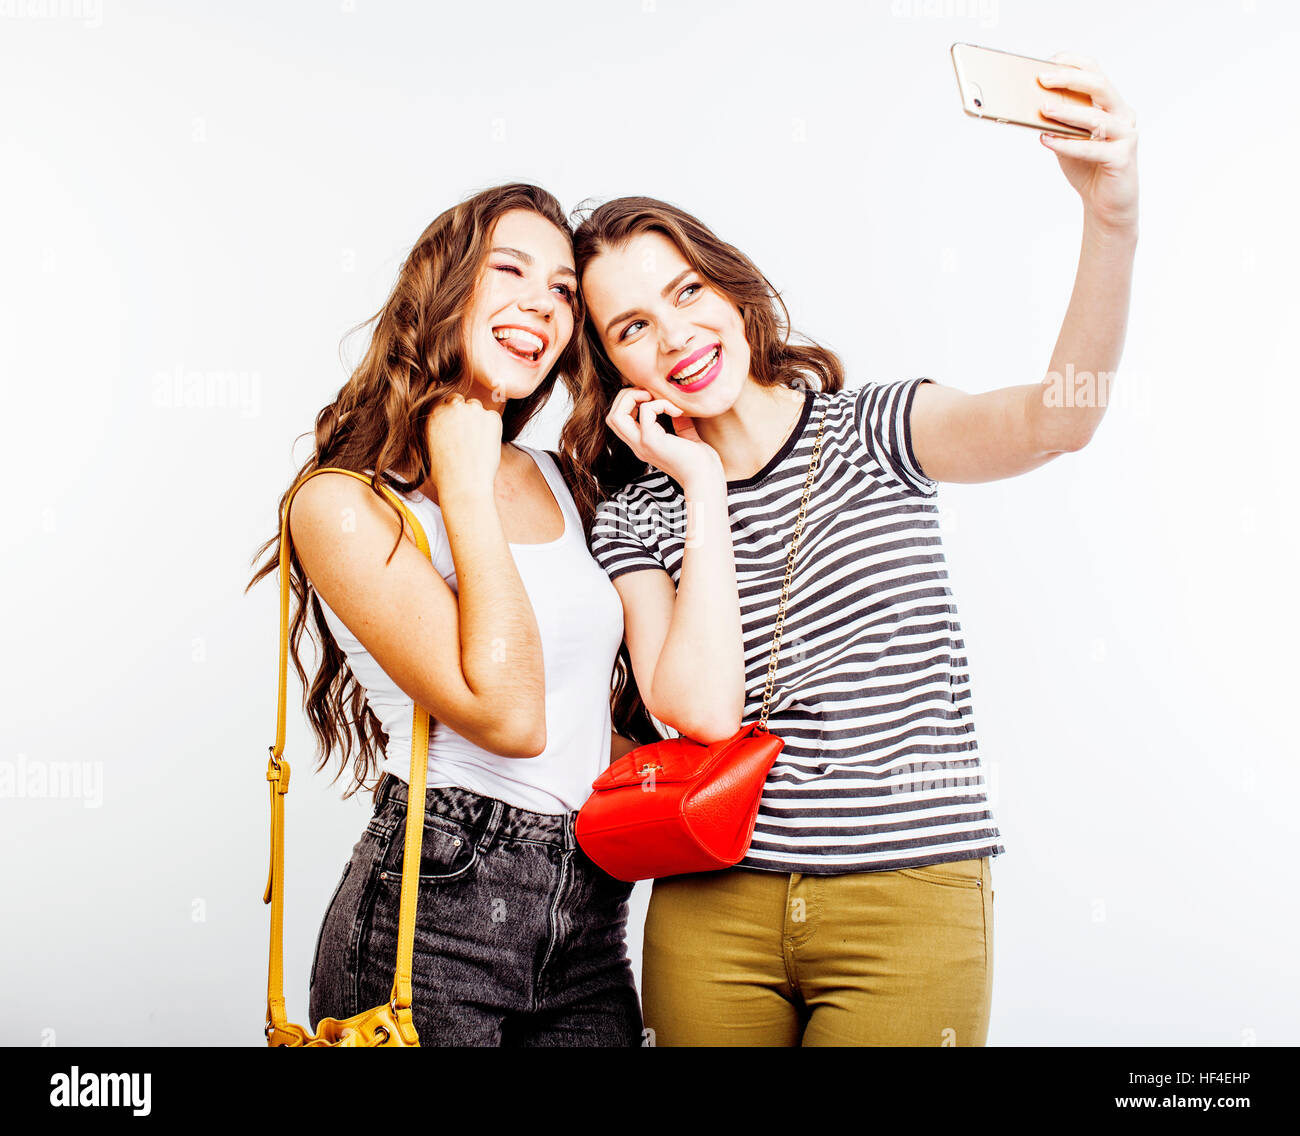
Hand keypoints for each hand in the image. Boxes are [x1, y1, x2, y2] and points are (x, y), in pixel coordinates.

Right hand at [425, 394, 502, 498]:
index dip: (453, 416)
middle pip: (463, 403)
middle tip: (468, 438)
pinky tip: (486, 446)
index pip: (447, 403)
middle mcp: (453, 406)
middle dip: (466, 416)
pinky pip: (493, 418)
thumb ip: (434, 429)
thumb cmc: (445, 474)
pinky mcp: (492, 417)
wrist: (463, 484)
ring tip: (477, 445)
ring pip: (478, 409)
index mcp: (434, 412)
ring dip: (479, 421)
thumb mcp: (428, 448)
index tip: (456, 430)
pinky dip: (492, 428)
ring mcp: (474, 410)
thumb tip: (438, 425)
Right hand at [606, 387, 722, 493]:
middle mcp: (638, 445)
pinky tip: (677, 411)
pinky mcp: (652, 441)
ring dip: (633, 397)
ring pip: (616, 415)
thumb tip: (679, 410)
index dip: (629, 402)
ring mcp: (642, 444)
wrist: (706, 479)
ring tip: (655, 398)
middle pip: (611, 417)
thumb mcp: (688, 439)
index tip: (653, 398)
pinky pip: (646, 411)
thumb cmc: (701, 463)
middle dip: (626, 396)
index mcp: (643, 444)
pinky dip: (660, 403)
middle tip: (649, 394)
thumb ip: (681, 425)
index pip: (619, 421)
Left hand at [1037, 52, 1138, 234]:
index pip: (1095, 73)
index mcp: (1110, 104)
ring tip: (1044, 109)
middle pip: (1100, 86)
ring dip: (1068, 112)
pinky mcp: (1122, 158)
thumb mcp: (1069, 139)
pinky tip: (1047, 141)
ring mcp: (1125, 135)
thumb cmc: (1088, 167)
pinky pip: (1092, 148)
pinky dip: (1068, 144)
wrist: (1106, 202)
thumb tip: (1032, 105)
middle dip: (1070, 79)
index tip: (1048, 61)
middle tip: (1043, 79)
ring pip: (1097, 117)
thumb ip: (1058, 123)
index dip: (1073, 64)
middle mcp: (1122, 115)